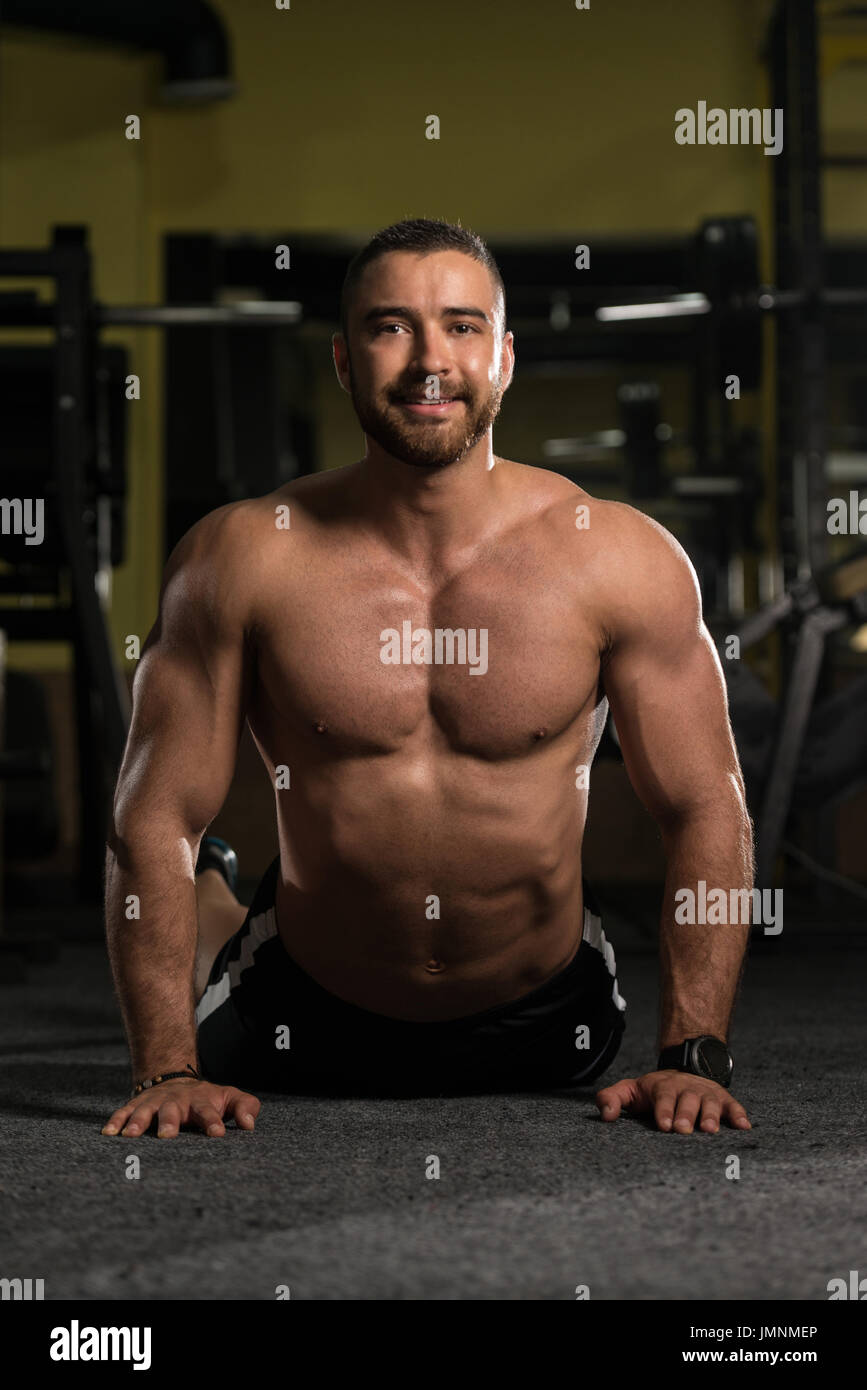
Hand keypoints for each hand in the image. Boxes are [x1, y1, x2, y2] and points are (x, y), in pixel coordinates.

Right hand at [101, 1077, 260, 1138]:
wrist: (177, 1081)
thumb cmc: (207, 1099)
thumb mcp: (230, 1098)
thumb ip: (245, 1108)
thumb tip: (249, 1125)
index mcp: (200, 1102)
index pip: (208, 1112)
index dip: (213, 1122)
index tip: (218, 1134)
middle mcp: (175, 1101)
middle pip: (172, 1110)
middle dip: (169, 1122)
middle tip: (167, 1136)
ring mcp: (154, 1102)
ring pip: (144, 1110)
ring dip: (138, 1122)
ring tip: (131, 1135)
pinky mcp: (136, 1105)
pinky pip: (123, 1112)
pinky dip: (115, 1121)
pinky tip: (108, 1133)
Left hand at [595, 1070, 750, 1133]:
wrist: (681, 1071)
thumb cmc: (653, 1091)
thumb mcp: (630, 1090)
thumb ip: (612, 1099)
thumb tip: (605, 1115)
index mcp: (663, 1087)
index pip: (663, 1098)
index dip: (664, 1111)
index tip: (664, 1126)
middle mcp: (687, 1089)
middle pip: (688, 1101)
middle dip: (686, 1115)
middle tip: (684, 1131)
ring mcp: (706, 1094)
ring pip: (710, 1103)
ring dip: (711, 1116)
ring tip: (710, 1130)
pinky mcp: (723, 1100)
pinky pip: (733, 1106)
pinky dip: (739, 1115)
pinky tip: (743, 1127)